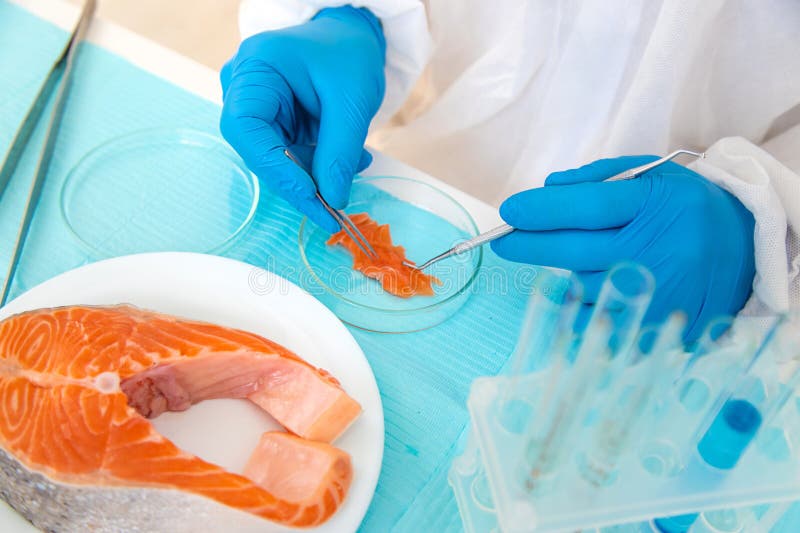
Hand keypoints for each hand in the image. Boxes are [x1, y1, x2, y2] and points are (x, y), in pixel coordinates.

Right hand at [220, 6, 385, 232]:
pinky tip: (348, 158)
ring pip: (277, 159)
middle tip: (336, 204)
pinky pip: (289, 154)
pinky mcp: (272, 122)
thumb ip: (340, 152)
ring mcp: (255, 106)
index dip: (276, 169)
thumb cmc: (349, 53)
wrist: (352, 36)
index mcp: (255, 69)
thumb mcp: (351, 101)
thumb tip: (332, 199)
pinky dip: (318, 163)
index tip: (313, 196)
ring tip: (358, 163)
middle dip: (302, 178)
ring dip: (316, 172)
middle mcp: (243, 88)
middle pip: (260, 150)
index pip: (246, 130)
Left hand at [491, 156, 755, 340]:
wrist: (748, 249)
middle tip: (502, 241)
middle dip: (527, 245)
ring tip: (569, 259)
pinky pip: (599, 318)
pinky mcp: (655, 325)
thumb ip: (597, 179)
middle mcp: (656, 251)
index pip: (587, 206)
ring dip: (562, 273)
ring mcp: (656, 293)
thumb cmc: (687, 207)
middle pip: (574, 250)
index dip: (542, 210)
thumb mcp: (652, 175)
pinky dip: (582, 305)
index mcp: (656, 206)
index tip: (510, 211)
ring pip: (581, 286)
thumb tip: (546, 189)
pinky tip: (588, 289)